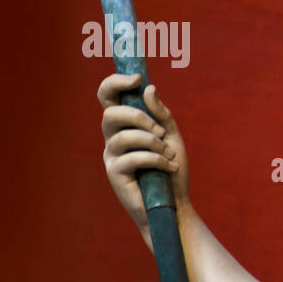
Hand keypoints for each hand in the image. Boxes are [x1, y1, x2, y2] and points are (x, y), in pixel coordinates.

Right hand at [98, 73, 189, 247]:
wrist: (175, 203)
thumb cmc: (171, 170)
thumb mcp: (172, 136)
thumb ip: (161, 114)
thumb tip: (149, 89)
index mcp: (124, 126)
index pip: (107, 97)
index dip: (115, 83)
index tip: (136, 79)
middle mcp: (113, 138)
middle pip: (110, 114)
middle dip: (139, 117)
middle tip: (161, 131)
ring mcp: (112, 156)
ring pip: (124, 136)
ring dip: (153, 143)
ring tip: (169, 154)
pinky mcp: (115, 174)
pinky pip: (132, 158)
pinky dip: (156, 160)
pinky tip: (169, 168)